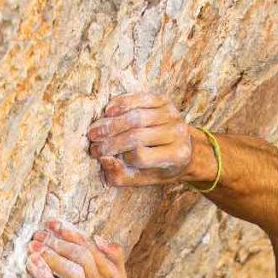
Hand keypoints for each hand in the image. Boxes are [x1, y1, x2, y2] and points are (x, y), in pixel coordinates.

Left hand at [28, 219, 127, 277]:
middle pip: (82, 256)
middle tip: (41, 233)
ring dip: (51, 254)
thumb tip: (101, 237)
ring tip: (35, 246)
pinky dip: (42, 274)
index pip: (94, 248)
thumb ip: (115, 263)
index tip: (56, 224)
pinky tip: (32, 263)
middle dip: (59, 240)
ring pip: (71, 270)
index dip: (73, 232)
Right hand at [87, 92, 202, 187]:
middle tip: (92, 143)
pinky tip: (108, 112)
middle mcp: (177, 133)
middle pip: (136, 136)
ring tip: (95, 130)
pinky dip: (121, 104)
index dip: (118, 157)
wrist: (185, 146)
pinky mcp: (165, 100)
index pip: (140, 156)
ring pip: (135, 117)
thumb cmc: (160, 166)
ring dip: (111, 124)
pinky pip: (139, 99)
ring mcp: (172, 114)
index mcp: (176, 156)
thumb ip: (122, 175)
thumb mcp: (143, 178)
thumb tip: (104, 160)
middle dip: (110, 140)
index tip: (102, 157)